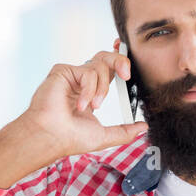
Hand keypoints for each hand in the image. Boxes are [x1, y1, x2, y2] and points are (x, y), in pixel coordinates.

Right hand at [24, 40, 147, 157]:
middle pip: (106, 58)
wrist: (52, 136)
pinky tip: (80, 104)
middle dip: (120, 61)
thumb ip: (125, 131)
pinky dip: (89, 90)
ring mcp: (73, 75)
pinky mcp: (64, 71)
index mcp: (92, 92)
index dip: (120, 61)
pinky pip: (88, 72)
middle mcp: (82, 81)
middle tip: (126, 76)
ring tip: (94, 106)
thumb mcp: (105, 136)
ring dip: (102, 89)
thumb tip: (143, 127)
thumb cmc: (71, 137)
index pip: (109, 71)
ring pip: (100, 64)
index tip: (129, 65)